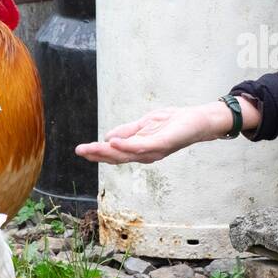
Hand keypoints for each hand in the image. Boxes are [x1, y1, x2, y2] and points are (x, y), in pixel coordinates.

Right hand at [75, 102, 232, 164]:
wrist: (199, 121)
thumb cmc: (175, 122)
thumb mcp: (146, 124)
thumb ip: (128, 131)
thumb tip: (108, 137)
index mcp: (141, 149)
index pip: (116, 153)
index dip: (98, 153)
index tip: (80, 150)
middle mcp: (146, 154)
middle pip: (118, 157)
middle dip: (97, 154)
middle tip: (79, 151)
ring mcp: (154, 151)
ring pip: (126, 154)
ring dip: (107, 152)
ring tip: (90, 148)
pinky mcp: (163, 143)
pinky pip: (142, 147)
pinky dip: (127, 146)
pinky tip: (114, 143)